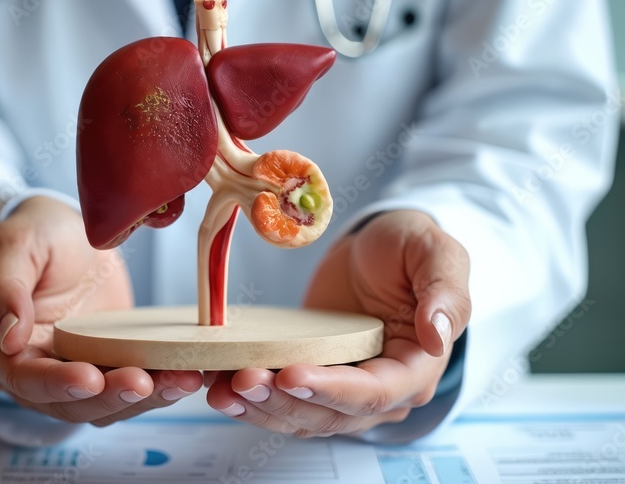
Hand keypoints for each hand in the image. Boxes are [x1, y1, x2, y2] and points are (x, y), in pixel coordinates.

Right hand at [0, 196, 202, 425]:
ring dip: (144, 398)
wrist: (69, 232)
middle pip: (72, 404)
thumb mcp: (11, 247)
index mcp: (3, 350)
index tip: (90, 378)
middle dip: (110, 396)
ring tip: (180, 379)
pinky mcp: (113, 363)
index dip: (57, 384)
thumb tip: (8, 337)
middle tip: (144, 383)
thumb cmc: (33, 235)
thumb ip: (4, 289)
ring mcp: (78, 371)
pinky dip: (161, 383)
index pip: (26, 379)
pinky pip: (135, 382)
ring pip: (108, 403)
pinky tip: (187, 373)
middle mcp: (39, 372)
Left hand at [206, 210, 470, 436]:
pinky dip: (249, 397)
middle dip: (284, 401)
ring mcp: (341, 387)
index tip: (292, 374)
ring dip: (260, 408)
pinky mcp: (310, 375)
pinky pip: (280, 397)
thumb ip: (445, 293)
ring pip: (299, 415)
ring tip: (222, 389)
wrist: (379, 246)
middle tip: (243, 380)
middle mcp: (379, 389)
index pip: (374, 393)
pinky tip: (217, 384)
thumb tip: (439, 334)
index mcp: (416, 367)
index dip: (332, 389)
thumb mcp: (438, 254)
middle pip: (329, 414)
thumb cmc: (411, 248)